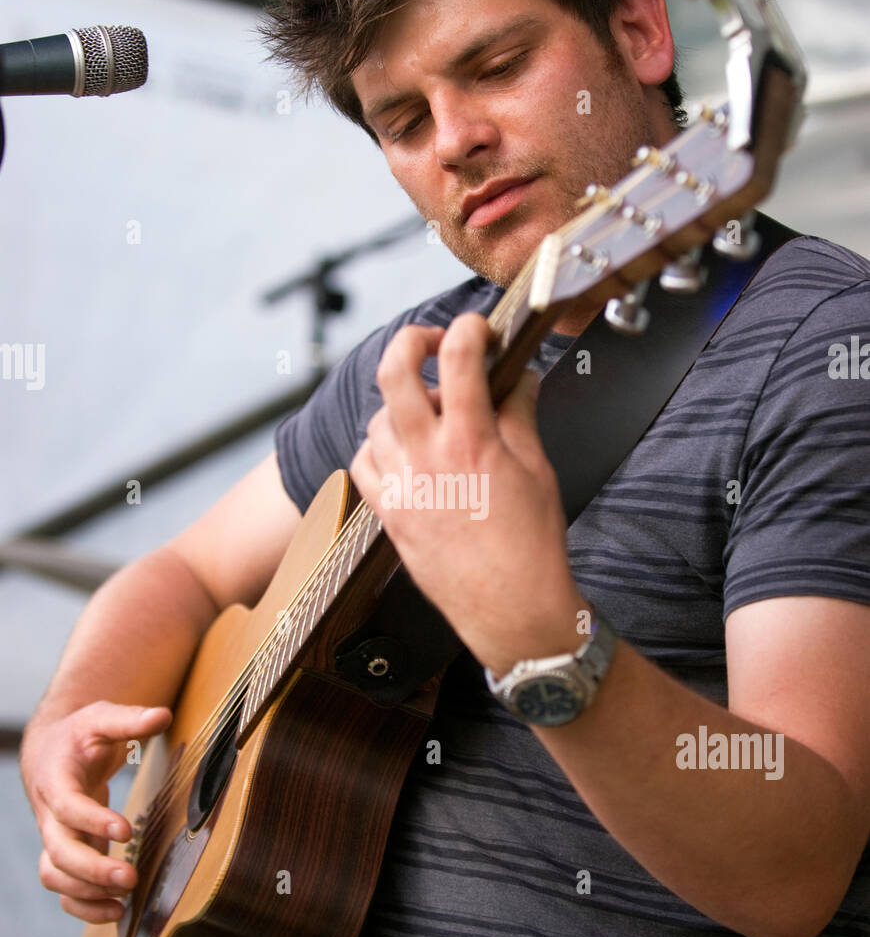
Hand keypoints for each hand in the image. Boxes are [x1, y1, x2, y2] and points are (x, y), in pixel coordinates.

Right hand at [20, 702, 171, 922]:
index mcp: (56, 781)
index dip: (93, 821)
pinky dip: (85, 907)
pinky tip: (117, 912)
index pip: (68, 807)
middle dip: (93, 870)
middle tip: (131, 879)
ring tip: (126, 900)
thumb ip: (130, 719)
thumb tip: (162, 715)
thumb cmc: (80, 736)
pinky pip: (64, 890)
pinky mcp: (66, 855)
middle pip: (59, 852)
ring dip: (87, 893)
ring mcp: (56, 839)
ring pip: (55, 876)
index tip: (126, 831)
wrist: (51, 753)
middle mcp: (50, 816)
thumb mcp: (102, 718)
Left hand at [349, 311, 580, 671]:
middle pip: (393, 372)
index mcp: (472, 440)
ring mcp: (402, 486)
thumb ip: (522, 415)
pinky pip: (363, 464)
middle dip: (411, 342)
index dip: (467, 328)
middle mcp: (427, 457)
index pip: (458, 358)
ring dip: (401, 405)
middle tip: (431, 344)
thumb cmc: (531, 546)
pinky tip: (402, 453)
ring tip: (430, 415)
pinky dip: (377, 448)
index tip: (477, 328)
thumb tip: (521, 380)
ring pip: (377, 419)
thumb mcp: (537, 469)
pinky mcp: (389, 514)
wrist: (511, 608)